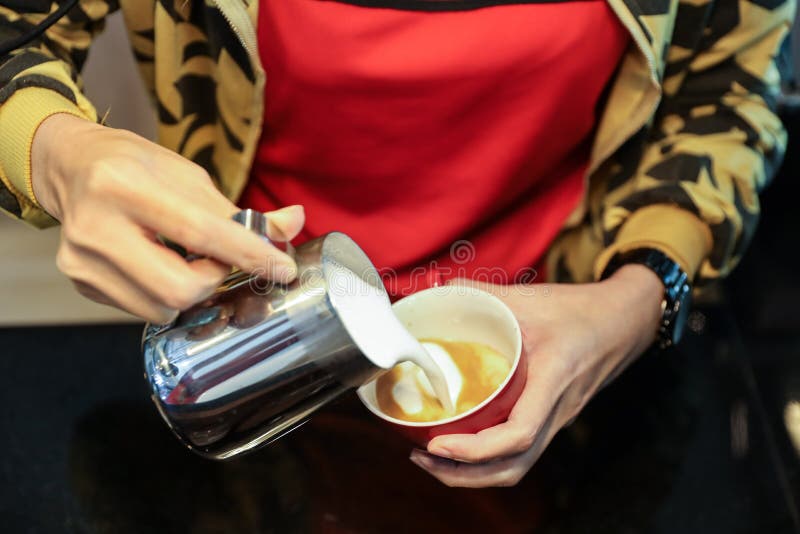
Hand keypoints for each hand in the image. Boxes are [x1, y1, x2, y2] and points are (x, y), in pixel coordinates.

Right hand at [31, 114, 303, 323]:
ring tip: (188, 260)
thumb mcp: (188, 176)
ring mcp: (83, 261)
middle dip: (215, 280)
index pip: (200, 232)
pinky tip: (163, 266)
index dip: (249, 254)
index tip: (283, 267)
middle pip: (180, 288)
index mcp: (124, 185)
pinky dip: (167, 295)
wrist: (71, 168)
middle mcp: (96, 227)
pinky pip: (143, 309)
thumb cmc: (134, 167)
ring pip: (163, 308)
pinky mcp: (81, 283)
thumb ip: (238, 211)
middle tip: (218, 259)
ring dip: (192, 291)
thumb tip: (294, 225)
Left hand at [409, 265, 663, 486]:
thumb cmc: (581, 310)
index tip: (437, 444)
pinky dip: (488, 459)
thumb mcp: (529, 298)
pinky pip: (521, 453)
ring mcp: (557, 420)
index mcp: (552, 380)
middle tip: (422, 458)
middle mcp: (557, 411)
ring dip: (473, 473)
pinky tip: (461, 443)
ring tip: (433, 459)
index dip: (475, 449)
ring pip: (517, 467)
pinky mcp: (553, 420)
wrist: (626, 320)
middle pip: (512, 467)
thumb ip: (480, 293)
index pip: (518, 434)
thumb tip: (437, 289)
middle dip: (464, 475)